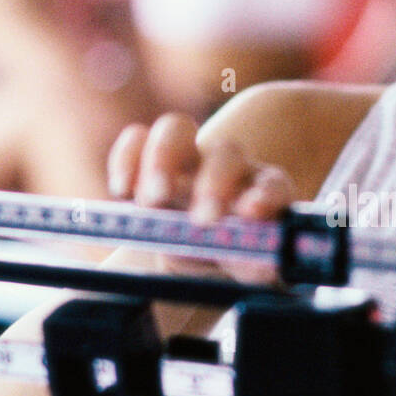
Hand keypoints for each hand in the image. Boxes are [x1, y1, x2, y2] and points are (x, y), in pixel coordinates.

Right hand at [105, 112, 296, 286]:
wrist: (205, 250)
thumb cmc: (234, 253)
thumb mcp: (249, 266)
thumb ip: (257, 264)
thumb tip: (263, 261)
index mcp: (264, 190)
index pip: (273, 185)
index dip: (264, 196)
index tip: (251, 213)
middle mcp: (229, 166)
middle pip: (226, 153)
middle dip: (212, 183)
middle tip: (201, 219)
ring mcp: (189, 158)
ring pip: (177, 129)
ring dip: (162, 159)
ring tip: (152, 200)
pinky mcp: (152, 160)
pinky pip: (137, 139)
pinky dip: (126, 157)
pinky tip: (122, 190)